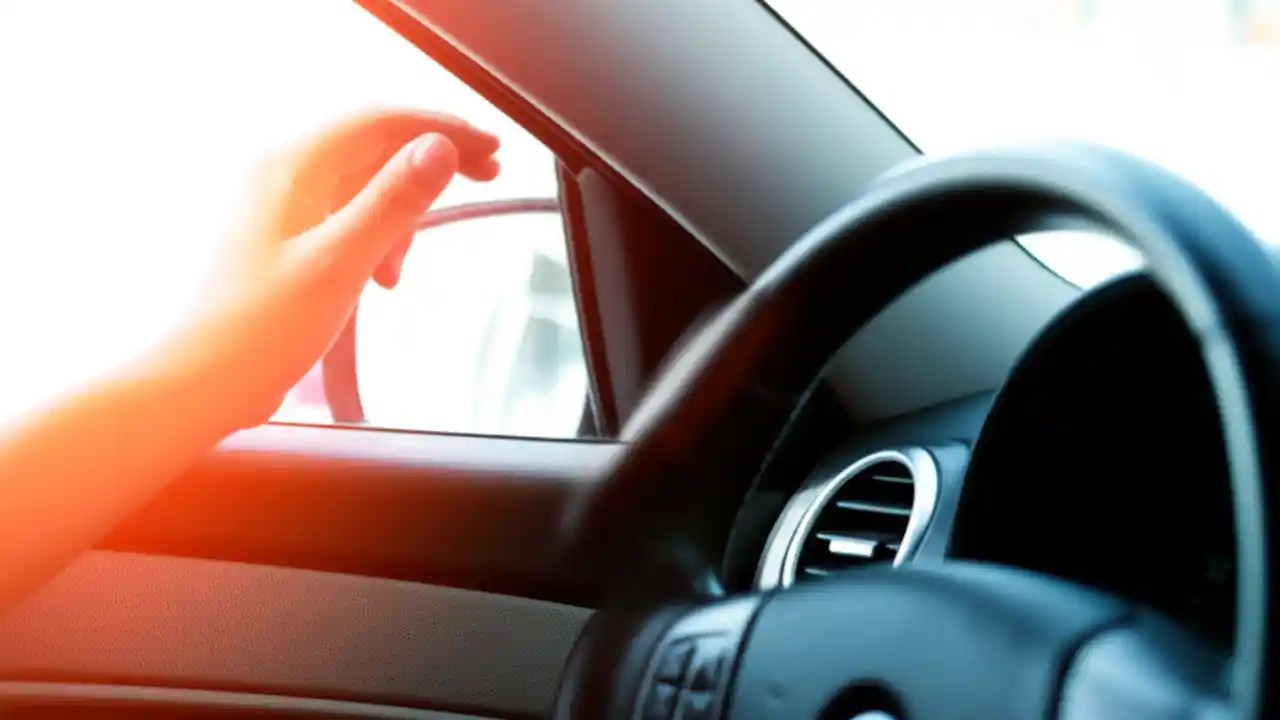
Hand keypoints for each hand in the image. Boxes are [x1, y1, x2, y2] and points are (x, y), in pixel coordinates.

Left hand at [159, 110, 499, 428]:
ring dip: (401, 212)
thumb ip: (392, 201)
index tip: (492, 149)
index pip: (383, 122)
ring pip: (364, 182)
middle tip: (487, 178)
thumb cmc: (263, 327)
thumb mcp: (341, 263)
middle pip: (375, 144)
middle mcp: (283, 171)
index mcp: (293, 165)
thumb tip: (440, 147)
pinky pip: (346, 214)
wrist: (202, 382)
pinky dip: (378, 235)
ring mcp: (281, 203)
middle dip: (431, 161)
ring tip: (403, 269)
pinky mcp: (284, 236)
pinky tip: (382, 277)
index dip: (444, 128)